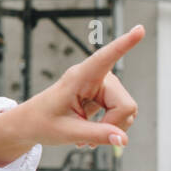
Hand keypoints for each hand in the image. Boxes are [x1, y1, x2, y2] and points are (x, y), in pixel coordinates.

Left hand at [0, 25, 143, 163]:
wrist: (30, 124)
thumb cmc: (41, 122)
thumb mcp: (67, 132)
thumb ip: (97, 135)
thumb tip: (123, 140)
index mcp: (79, 77)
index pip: (105, 58)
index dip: (124, 44)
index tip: (140, 29)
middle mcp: (95, 77)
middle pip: (125, 103)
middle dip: (114, 125)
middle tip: (89, 141)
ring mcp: (102, 85)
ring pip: (127, 110)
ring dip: (112, 127)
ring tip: (87, 138)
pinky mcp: (104, 95)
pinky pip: (121, 114)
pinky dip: (111, 127)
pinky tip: (91, 134)